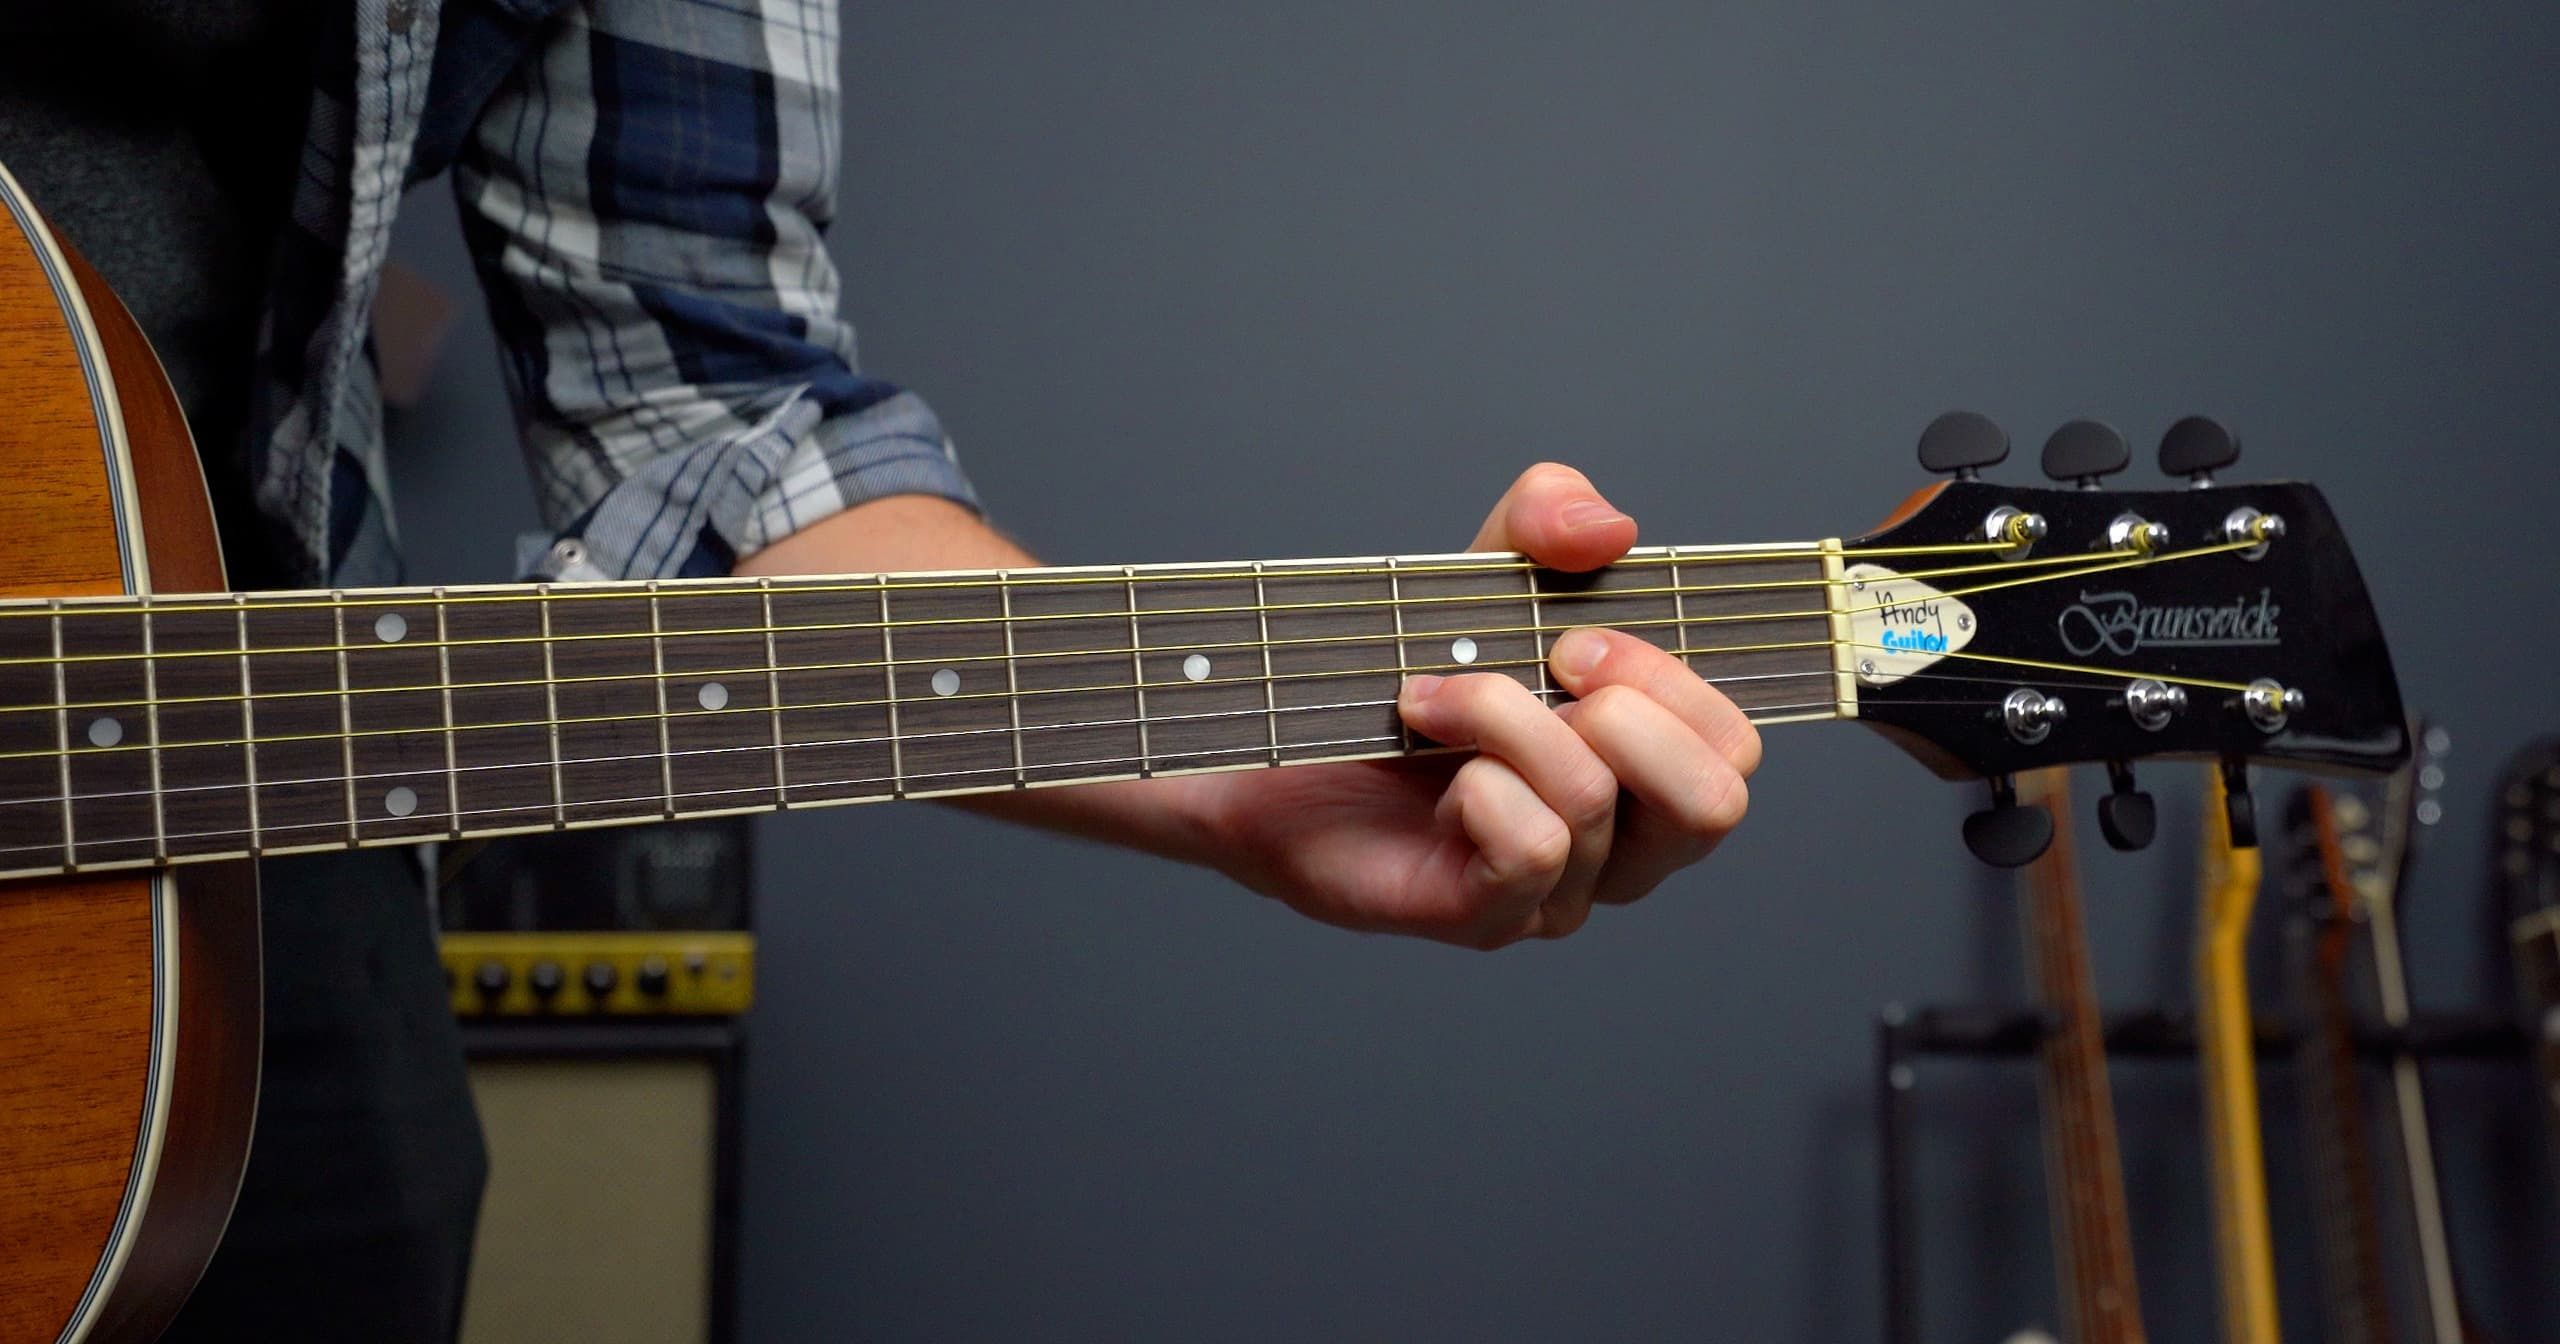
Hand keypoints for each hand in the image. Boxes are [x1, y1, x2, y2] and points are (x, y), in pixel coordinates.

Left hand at [1183, 464, 1760, 947]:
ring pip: (1594, 799)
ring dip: (1503, 717)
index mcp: (1647, 769)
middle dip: (1626, 707)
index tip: (1574, 636)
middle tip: (1538, 666)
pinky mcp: (1491, 917)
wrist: (1278, 741)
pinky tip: (1432, 768)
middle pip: (1714, 802)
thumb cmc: (1401, 674)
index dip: (1670, 678)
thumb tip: (1611, 529)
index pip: (1734, 748)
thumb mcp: (1485, 572)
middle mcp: (1623, 845)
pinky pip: (1532, 849)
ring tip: (1430, 699)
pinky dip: (1479, 783)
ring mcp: (1561, 892)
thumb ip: (1552, 521)